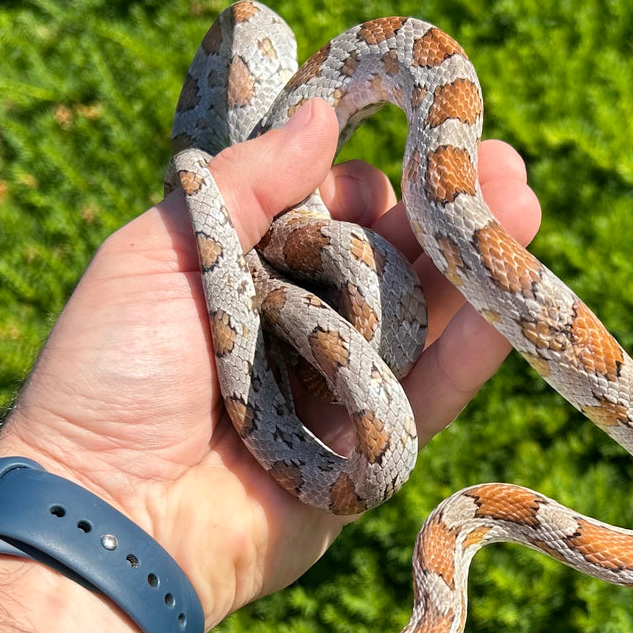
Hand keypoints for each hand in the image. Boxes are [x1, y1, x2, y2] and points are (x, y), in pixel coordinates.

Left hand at [0, 99, 538, 629]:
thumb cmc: (112, 374)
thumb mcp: (156, 254)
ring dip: (472, 269)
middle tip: (499, 166)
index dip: (364, 185)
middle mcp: (298, 325)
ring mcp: (335, 389)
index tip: (405, 147)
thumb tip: (323, 115)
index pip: (326, 213)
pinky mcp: (366, 452)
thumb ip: (244, 184)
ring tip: (523, 205)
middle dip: (442, 214)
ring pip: (418, 321)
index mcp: (246, 273)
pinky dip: (471, 354)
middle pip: (387, 262)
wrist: (109, 517)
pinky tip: (513, 307)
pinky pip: (428, 396)